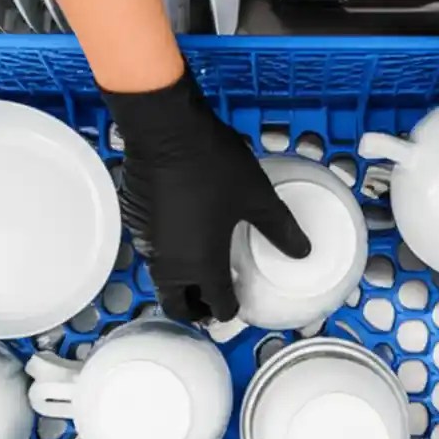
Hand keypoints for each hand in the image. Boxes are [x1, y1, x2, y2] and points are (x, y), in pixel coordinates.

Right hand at [103, 72, 309, 322]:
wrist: (164, 129)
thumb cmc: (213, 165)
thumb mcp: (257, 196)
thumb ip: (280, 228)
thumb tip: (303, 251)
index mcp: (201, 265)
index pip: (216, 306)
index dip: (230, 310)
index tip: (238, 303)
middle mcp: (169, 264)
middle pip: (177, 304)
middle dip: (195, 308)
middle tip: (212, 301)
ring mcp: (147, 244)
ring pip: (162, 279)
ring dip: (180, 282)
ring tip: (201, 269)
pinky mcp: (135, 223)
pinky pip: (152, 252)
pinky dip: (167, 255)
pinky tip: (183, 235)